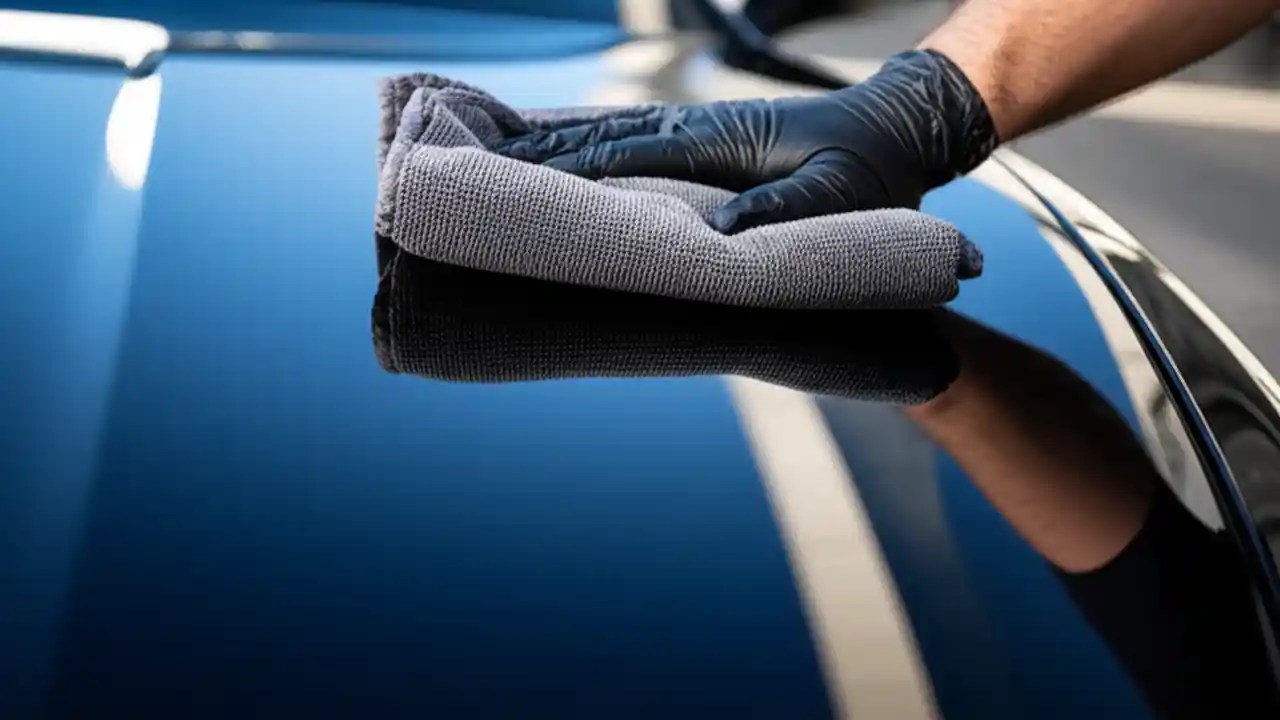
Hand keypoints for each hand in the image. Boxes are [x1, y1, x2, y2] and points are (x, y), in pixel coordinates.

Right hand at [497, 50, 997, 232]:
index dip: (564, 172)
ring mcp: (699, 131)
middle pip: (600, 139)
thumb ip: (785, 209)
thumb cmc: (873, 171)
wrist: (898, 129)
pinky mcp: (707, 140)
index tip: (507, 183)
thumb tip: (720, 230)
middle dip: (538, 156)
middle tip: (474, 169)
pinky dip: (590, 145)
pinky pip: (633, 141)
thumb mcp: (841, 197)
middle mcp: (697, 130)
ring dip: (555, 147)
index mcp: (717, 143)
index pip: (623, 159)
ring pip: (610, 135)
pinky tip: (564, 152)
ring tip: (498, 158)